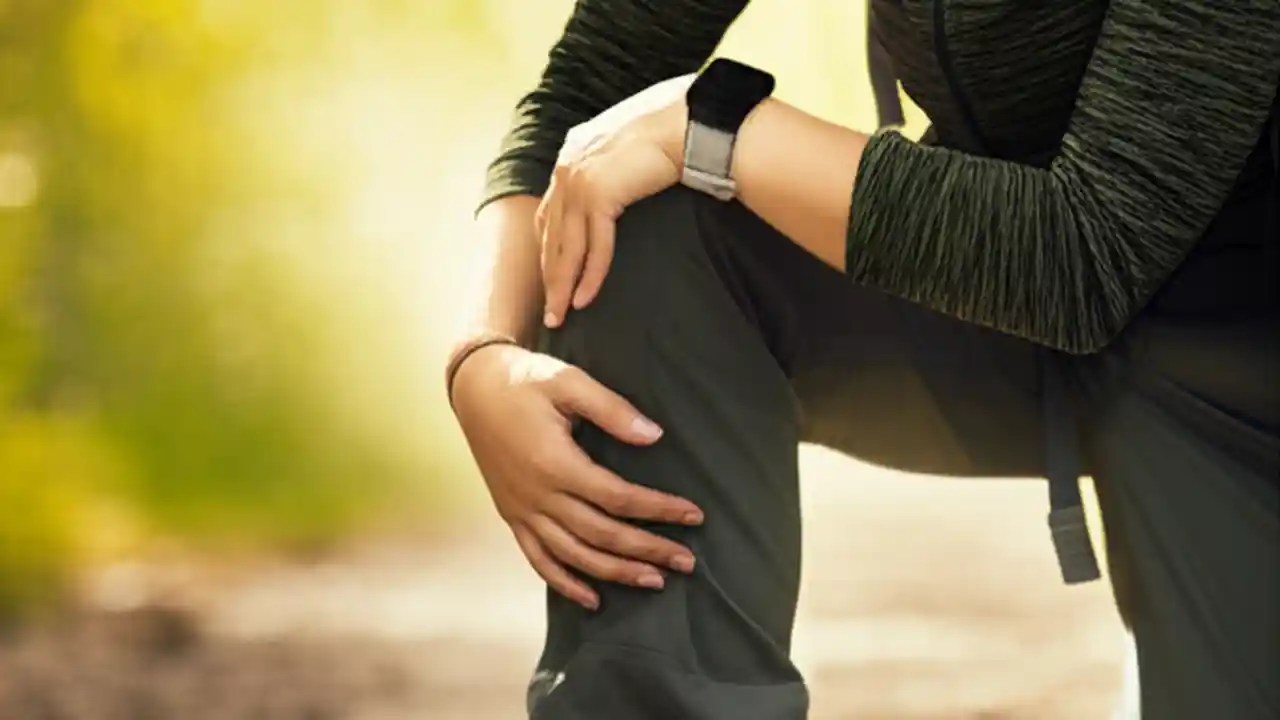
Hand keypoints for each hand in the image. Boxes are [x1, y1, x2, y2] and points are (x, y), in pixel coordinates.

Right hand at [451, 343, 702, 610]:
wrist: (475, 388)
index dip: (659, 509)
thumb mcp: (569, 381)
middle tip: (687, 561)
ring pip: (574, 555)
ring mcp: (522, 511)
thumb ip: (612, 410)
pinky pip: (539, 560)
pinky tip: (593, 599)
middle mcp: (538, 496)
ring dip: (616, 573)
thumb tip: (655, 436)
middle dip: (648, 550)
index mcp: (555, 463)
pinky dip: (566, 583)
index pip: (619, 498)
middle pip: (602, 535)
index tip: (693, 515)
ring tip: (655, 581)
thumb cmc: (527, 381)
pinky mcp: (512, 516)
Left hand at [537, 75, 691, 327]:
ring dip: (561, 286)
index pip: (551, 213)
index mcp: (571, 155)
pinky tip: (585, 300)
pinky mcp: (598, 195)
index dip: (550, 249)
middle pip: (551, 235)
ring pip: (565, 248)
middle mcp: (566, 169)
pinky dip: (589, 276)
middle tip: (549, 310)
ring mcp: (578, 182)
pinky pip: (593, 248)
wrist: (686, 120)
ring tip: (561, 316)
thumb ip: (615, 167)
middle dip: (549, 277)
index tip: (552, 277)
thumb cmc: (670, 130)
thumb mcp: (629, 149)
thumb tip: (623, 184)